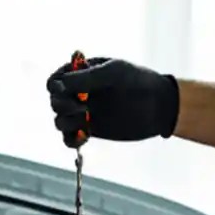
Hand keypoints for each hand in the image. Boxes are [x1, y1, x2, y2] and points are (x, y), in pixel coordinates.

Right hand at [47, 57, 180, 145]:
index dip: (55, 86)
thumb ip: (86, 78)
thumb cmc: (139, 82)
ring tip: (87, 122)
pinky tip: (85, 137)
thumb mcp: (114, 74)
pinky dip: (71, 140)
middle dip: (63, 105)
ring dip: (67, 123)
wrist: (160, 107)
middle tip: (84, 108)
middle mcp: (80, 93)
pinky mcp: (91, 130)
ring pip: (59, 121)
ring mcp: (84, 113)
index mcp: (82, 74)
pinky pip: (69, 139)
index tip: (65, 90)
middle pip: (54, 101)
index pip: (55, 80)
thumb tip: (58, 86)